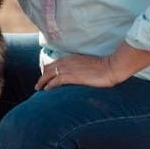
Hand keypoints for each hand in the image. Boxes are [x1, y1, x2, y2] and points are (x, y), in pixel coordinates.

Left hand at [35, 43, 149, 90]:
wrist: (111, 67)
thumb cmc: (104, 67)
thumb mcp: (89, 65)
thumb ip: (81, 68)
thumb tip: (79, 74)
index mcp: (72, 58)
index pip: (55, 63)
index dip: (47, 71)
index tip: (44, 77)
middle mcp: (68, 61)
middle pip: (49, 68)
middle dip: (42, 77)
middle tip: (38, 85)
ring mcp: (69, 68)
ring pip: (49, 74)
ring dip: (42, 82)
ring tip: (38, 89)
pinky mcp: (72, 76)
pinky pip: (56, 80)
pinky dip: (49, 85)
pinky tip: (46, 90)